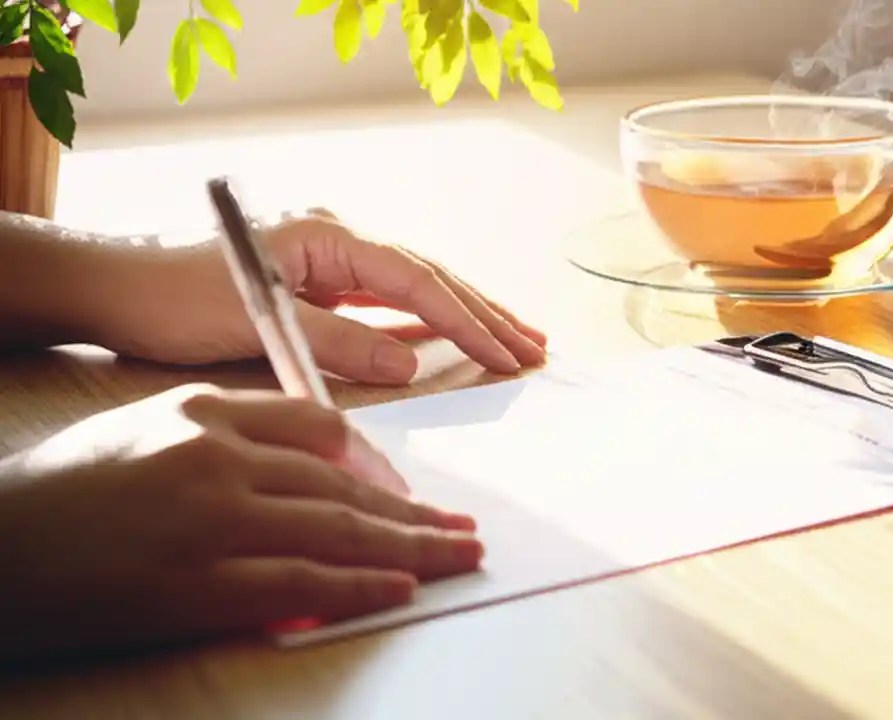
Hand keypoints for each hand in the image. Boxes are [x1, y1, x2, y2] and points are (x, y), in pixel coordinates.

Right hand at [0, 384, 481, 661]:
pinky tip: (403, 588)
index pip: (322, 427)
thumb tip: (319, 466)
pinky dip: (361, 586)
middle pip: (344, 483)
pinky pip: (302, 583)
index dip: (378, 464)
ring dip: (412, 547)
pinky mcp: (198, 583)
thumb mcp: (150, 427)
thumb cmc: (67, 489)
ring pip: (338, 529)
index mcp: (207, 411)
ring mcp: (211, 519)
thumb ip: (234, 434)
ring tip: (460, 555)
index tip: (409, 490)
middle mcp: (218, 457)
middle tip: (466, 527)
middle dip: (416, 510)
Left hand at [95, 210, 546, 383]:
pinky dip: (423, 323)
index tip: (509, 354)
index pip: (416, 281)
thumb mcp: (259, 321)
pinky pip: (384, 304)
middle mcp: (335, 242)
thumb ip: (338, 342)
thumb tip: (411, 362)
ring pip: (413, 290)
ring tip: (514, 339)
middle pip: (429, 277)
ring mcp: (328, 263)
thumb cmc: (173, 296)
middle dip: (485, 313)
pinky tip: (449, 337)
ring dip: (464, 316)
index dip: (467, 321)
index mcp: (327, 237)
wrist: (115, 286)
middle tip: (536, 346)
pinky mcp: (316, 287)